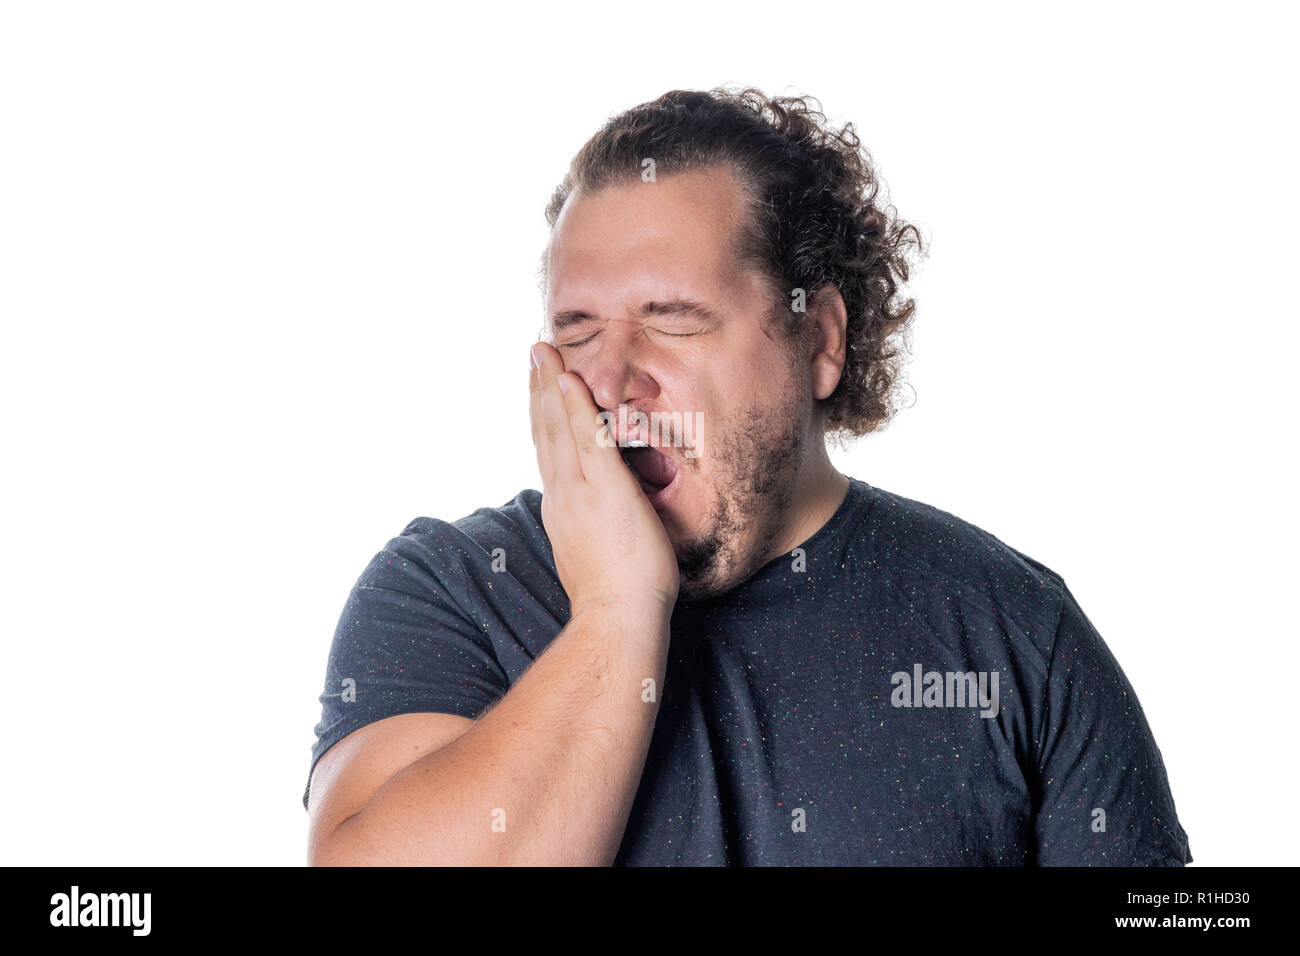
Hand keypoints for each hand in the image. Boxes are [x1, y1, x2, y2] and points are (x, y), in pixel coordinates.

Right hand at [528, 341, 679, 618]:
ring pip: (559, 427)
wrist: (616, 620)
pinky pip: (588, 437)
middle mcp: (562, 494)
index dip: (542, 417)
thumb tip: (593, 526)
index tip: (539, 389)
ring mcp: (580, 490)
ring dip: (550, 384)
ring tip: (543, 351)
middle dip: (538, 388)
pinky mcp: (605, 489)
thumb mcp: (592, 555)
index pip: (549, 453)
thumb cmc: (613, 600)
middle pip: (545, 431)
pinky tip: (569, 378)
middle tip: (533, 352)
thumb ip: (589, 531)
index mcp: (561, 510)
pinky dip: (576, 405)